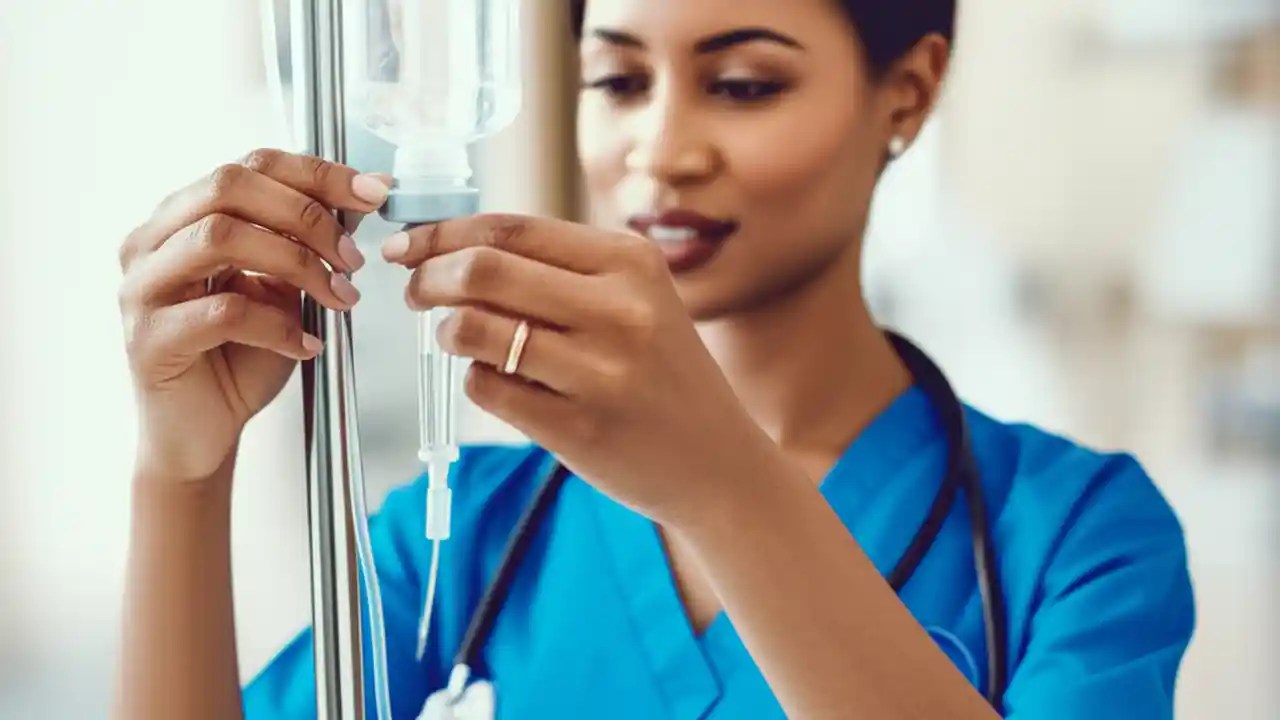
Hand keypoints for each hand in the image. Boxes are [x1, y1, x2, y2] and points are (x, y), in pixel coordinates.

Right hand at [118, 149, 389, 481]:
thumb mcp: (282, 289)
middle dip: (307, 215)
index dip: (317, 174)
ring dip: (297, 263)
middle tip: (353, 257)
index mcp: (182, 218)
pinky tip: (306, 344)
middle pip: (230, 186)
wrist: (204, 433)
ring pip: (221, 237)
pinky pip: (223, 312)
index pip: (250, 166)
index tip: (372, 193)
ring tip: (338, 298)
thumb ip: (303, 245)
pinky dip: (278, 326)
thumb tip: (359, 201)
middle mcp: (152, 242)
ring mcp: (143, 288)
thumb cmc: (240, 358)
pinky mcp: (149, 338)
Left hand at [382, 214, 771, 526]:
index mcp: (631, 262)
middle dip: (428, 276)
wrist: (717, 463)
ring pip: (473, 329)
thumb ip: (559, 271)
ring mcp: (600, 372)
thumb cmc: (661, 374)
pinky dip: (474, 380)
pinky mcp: (578, 428)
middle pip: (482, 270)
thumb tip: (449, 250)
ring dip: (446, 331)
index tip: (408, 244)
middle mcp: (621, 310)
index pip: (510, 228)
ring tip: (457, 339)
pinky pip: (485, 388)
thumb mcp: (636, 301)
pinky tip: (499, 382)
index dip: (443, 233)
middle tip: (414, 291)